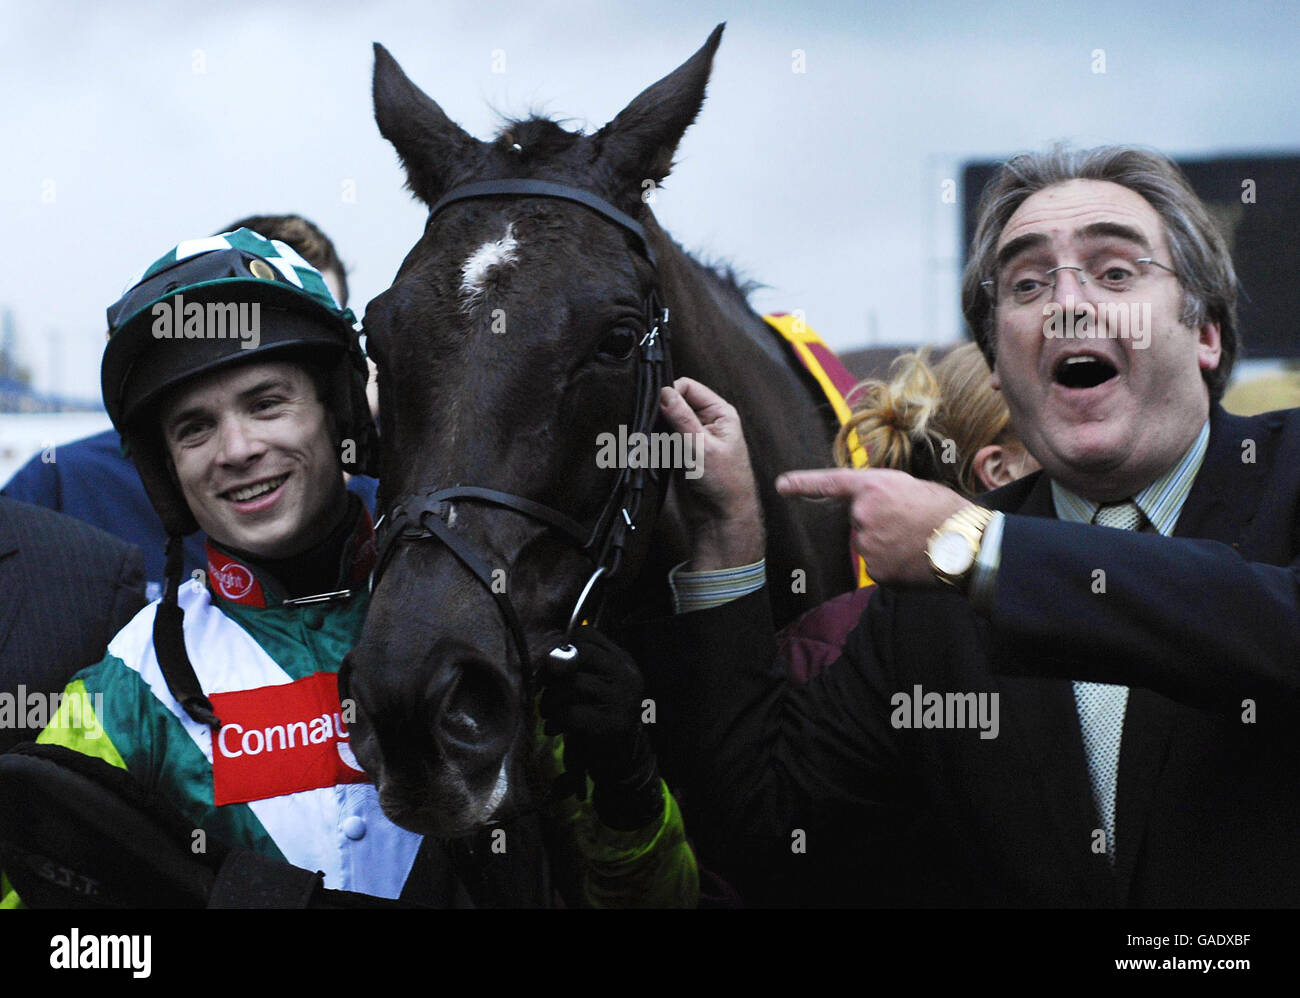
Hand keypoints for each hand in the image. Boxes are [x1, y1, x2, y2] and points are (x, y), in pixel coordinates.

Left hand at [539, 630, 660, 829]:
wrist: (624, 762)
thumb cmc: (600, 719)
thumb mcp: (594, 687)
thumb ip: (576, 668)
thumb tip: (548, 658)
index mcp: (623, 661)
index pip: (587, 635)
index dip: (562, 648)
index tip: (553, 670)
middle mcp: (627, 675)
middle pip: (579, 654)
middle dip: (553, 672)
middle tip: (543, 690)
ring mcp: (624, 699)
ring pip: (572, 684)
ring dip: (550, 700)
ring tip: (548, 712)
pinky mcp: (613, 724)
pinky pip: (572, 713)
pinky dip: (555, 721)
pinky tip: (553, 729)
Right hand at [659, 377, 763, 569]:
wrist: (719, 519)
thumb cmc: (723, 484)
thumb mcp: (701, 446)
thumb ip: (682, 417)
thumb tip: (664, 392)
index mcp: (720, 413)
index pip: (688, 387)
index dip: (671, 393)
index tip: (657, 407)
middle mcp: (706, 422)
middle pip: (675, 402)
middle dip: (660, 412)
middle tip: (651, 426)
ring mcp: (691, 438)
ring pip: (664, 421)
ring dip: (656, 429)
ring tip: (653, 443)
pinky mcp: (679, 454)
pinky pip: (661, 440)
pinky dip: (654, 443)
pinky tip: (652, 452)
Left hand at [776, 467, 970, 586]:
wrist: (968, 545)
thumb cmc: (948, 512)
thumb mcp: (912, 488)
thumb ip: (884, 496)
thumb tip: (875, 510)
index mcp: (873, 486)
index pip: (831, 483)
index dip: (803, 483)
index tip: (781, 485)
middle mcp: (863, 514)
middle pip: (861, 521)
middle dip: (881, 523)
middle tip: (912, 524)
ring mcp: (867, 544)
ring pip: (870, 545)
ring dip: (889, 545)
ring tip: (918, 541)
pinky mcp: (875, 571)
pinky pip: (879, 567)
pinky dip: (894, 565)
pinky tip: (915, 559)